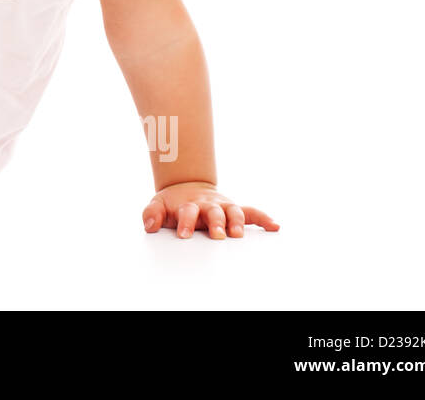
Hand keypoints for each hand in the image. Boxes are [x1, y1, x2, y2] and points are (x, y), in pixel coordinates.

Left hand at [143, 181, 279, 238]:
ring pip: (234, 211)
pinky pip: (252, 213)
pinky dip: (264, 218)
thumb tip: (149, 226)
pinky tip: (275, 227)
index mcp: (189, 205)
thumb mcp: (157, 205)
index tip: (184, 236)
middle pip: (214, 212)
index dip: (185, 223)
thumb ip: (151, 214)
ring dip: (238, 222)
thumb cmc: (173, 203)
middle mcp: (209, 205)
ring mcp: (224, 207)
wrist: (188, 188)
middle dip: (216, 223)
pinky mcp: (235, 210)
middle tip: (217, 236)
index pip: (188, 212)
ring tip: (239, 234)